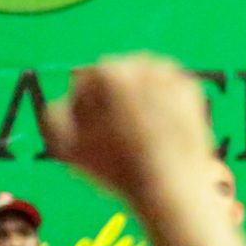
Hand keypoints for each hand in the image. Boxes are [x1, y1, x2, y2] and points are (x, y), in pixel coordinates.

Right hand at [41, 56, 220, 206]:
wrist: (170, 183)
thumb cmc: (115, 167)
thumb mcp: (66, 146)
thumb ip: (54, 117)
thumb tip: (62, 104)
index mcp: (108, 72)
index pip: (84, 82)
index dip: (83, 109)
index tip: (91, 133)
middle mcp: (140, 62)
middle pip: (115, 79)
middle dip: (111, 101)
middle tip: (115, 135)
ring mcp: (170, 74)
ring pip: (141, 84)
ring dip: (135, 101)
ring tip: (137, 135)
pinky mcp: (192, 88)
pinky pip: (166, 93)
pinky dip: (160, 106)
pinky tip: (158, 131)